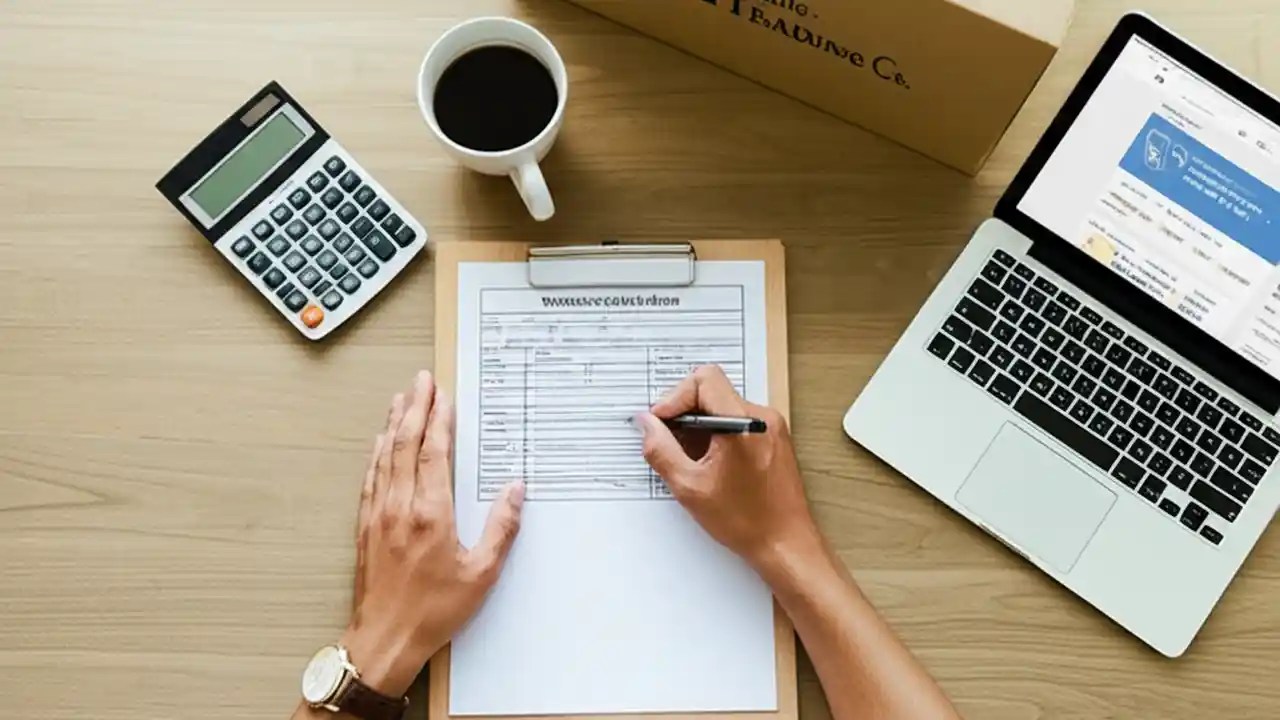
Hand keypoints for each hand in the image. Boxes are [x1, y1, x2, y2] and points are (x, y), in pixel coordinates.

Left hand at [342, 371, 524, 697]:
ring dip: (393, 424)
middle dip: (414, 407)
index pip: (434, 452)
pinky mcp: (365, 527)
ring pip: (384, 456)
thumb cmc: (432, 612)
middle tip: (422, 381)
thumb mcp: (481, 574)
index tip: (443, 395)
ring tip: (401, 399)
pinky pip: (370, 478)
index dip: (438, 419)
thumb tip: (515, 491)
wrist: (384, 640)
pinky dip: (377, 454)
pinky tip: (380, 444)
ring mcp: (378, 515)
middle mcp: (399, 507)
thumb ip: (501, 528)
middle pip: (405, 443)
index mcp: (431, 513)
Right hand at [634, 365, 820, 573]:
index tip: (661, 421)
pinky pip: (738, 422)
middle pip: (713, 391)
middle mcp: (762, 418)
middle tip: (669, 442)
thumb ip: (661, 450)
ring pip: (724, 408)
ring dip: (700, 427)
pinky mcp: (774, 439)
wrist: (786, 544)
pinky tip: (710, 465)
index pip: (704, 379)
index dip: (675, 397)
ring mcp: (771, 428)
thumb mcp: (690, 487)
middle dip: (684, 414)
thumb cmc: (747, 521)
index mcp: (744, 423)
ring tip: (691, 460)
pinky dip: (717, 435)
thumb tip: (646, 424)